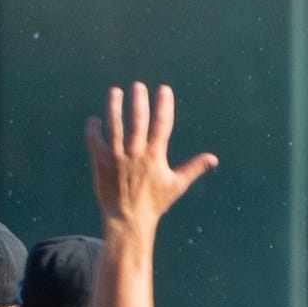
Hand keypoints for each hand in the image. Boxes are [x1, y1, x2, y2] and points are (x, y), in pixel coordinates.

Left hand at [85, 82, 217, 230]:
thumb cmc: (154, 204)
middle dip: (138, 101)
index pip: (162, 124)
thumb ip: (194, 168)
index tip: (164, 89)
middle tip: (138, 86)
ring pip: (114, 126)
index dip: (164, 105)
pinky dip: (94, 129)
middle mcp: (136, 153)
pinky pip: (95, 141)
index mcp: (156, 155)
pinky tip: (95, 120)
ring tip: (114, 92)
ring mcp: (117, 157)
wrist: (128, 220)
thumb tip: (213, 159)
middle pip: (138, 120)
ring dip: (114, 107)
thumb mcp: (176, 185)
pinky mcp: (101, 163)